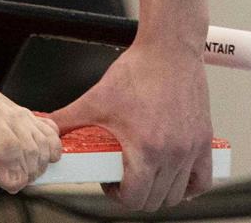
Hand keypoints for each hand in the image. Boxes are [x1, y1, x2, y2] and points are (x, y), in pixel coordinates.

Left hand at [53, 42, 214, 210]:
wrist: (169, 48)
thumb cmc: (138, 71)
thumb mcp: (96, 99)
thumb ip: (68, 119)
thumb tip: (46, 130)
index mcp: (146, 149)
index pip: (134, 198)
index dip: (117, 195)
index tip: (112, 182)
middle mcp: (172, 154)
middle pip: (156, 201)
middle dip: (136, 195)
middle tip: (125, 178)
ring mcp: (191, 149)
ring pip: (179, 195)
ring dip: (161, 192)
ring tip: (147, 175)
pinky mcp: (204, 140)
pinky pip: (203, 180)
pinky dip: (191, 186)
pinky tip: (175, 175)